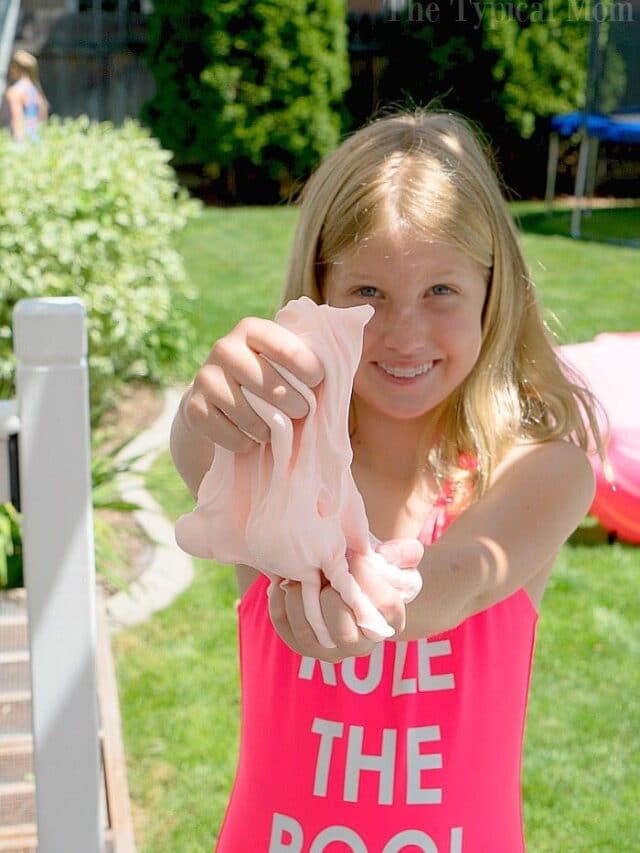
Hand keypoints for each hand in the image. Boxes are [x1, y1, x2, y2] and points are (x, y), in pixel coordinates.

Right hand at [182, 317, 324, 452]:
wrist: (217, 400)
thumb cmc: (268, 379)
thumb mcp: (285, 362)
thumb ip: (312, 356)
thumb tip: (355, 340)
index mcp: (251, 329)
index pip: (282, 346)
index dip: (305, 367)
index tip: (318, 381)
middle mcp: (224, 347)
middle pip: (267, 383)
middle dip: (292, 404)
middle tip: (301, 413)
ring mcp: (205, 377)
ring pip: (247, 413)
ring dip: (269, 428)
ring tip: (275, 429)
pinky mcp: (193, 407)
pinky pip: (229, 433)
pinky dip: (246, 442)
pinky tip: (252, 439)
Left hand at [267, 539, 423, 662]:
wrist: (346, 579)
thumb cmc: (373, 566)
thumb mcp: (397, 556)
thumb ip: (402, 552)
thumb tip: (383, 557)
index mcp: (390, 622)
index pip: (384, 607)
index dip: (368, 579)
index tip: (355, 557)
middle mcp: (361, 645)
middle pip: (343, 630)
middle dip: (330, 594)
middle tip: (324, 570)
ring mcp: (328, 649)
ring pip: (308, 630)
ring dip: (301, 595)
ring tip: (303, 572)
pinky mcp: (300, 643)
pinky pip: (284, 624)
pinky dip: (280, 598)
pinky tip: (285, 578)